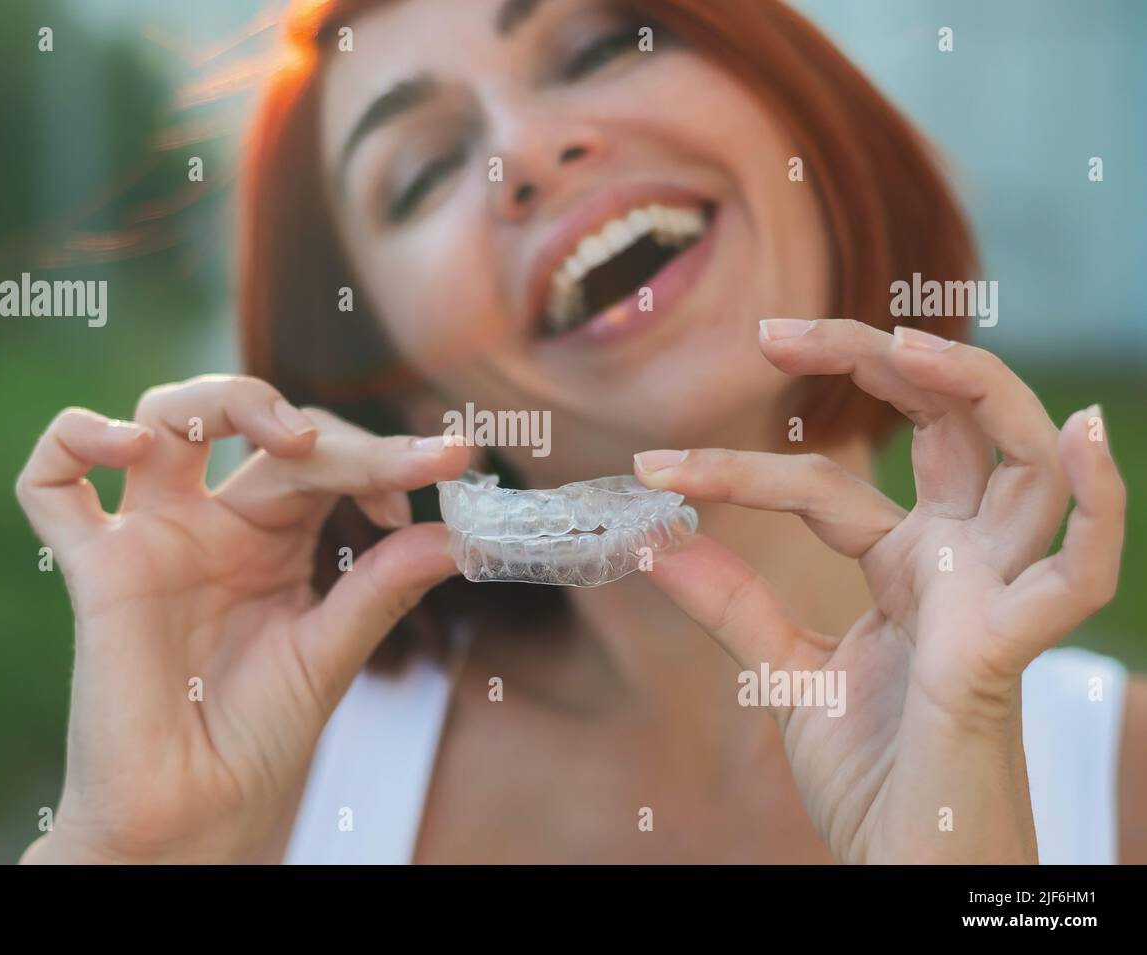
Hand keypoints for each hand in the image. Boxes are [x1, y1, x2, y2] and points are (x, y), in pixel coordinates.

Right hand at [15, 375, 467, 861]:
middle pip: (255, 426)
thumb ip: (383, 588)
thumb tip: (457, 534)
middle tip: (392, 465)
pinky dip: (73, 440)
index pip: (320, 461)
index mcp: (273, 541)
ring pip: (162, 419)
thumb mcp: (331, 654)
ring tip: (289, 438)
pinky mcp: (95, 570)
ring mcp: (151, 539)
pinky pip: (50, 482)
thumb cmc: (258, 746)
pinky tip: (125, 446)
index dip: (379, 456)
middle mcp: (212, 526)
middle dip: (329, 434)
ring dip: (220, 400)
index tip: (445, 470)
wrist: (196, 821)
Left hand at [634, 319, 1125, 863]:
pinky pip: (1082, 571)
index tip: (653, 466)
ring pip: (1022, 466)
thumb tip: (653, 536)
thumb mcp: (784, 674)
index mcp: (909, 566)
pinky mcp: (1009, 648)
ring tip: (904, 344)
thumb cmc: (872, 777)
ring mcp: (991, 596)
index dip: (739, 467)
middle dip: (872, 362)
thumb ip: (732, 603)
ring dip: (978, 393)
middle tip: (773, 334)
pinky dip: (1098, 503)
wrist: (907, 868)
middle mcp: (959, 564)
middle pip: (945, 429)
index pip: (827, 484)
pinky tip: (1085, 435)